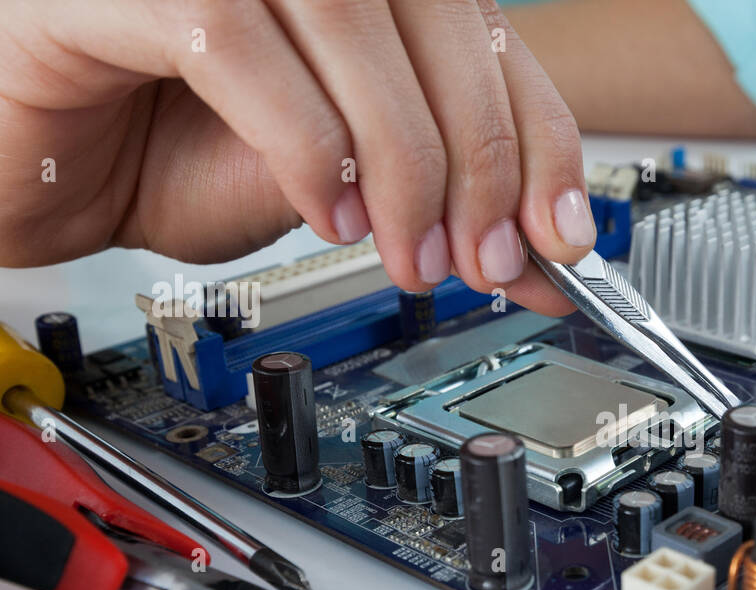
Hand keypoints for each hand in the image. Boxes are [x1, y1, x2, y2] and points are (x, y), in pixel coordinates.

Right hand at [0, 0, 595, 314]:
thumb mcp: (339, 186)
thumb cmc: (162, 149)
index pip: (485, 30)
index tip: (564, 232)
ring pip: (351, 19)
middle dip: (481, 159)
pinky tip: (322, 210)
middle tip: (485, 260)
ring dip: (403, 160)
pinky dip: (303, 143)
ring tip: (406, 252)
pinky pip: (238, 43)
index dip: (539, 133)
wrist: (32, 161)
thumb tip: (541, 258)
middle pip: (437, 15)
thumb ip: (436, 203)